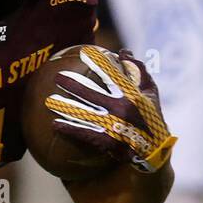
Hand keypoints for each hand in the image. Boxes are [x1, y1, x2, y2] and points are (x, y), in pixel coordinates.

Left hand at [45, 46, 176, 172]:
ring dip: (66, 108)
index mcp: (132, 95)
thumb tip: (124, 52)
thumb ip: (138, 70)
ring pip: (85, 114)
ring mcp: (114, 126)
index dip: (99, 62)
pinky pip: (85, 134)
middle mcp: (122, 109)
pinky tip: (55, 125)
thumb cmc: (151, 116)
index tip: (84, 52)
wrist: (153, 150)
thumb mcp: (150, 92)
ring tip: (49, 101)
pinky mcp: (108, 141)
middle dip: (73, 85)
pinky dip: (70, 129)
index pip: (114, 75)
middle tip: (57, 77)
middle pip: (92, 94)